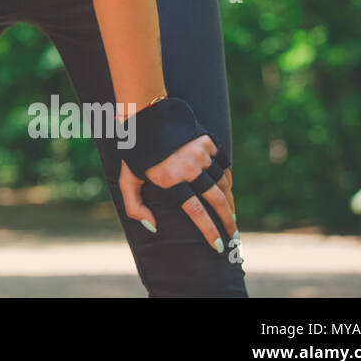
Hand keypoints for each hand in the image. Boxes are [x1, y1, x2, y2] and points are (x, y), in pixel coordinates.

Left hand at [119, 134, 239, 256]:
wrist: (145, 115)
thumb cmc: (134, 151)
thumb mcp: (127, 179)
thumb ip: (135, 206)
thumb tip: (153, 227)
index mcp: (170, 179)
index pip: (196, 211)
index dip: (209, 230)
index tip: (218, 245)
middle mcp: (189, 168)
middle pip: (217, 201)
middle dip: (228, 221)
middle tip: (234, 236)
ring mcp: (201, 154)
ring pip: (223, 184)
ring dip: (230, 203)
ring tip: (231, 217)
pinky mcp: (208, 143)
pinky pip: (223, 167)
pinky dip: (227, 181)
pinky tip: (228, 193)